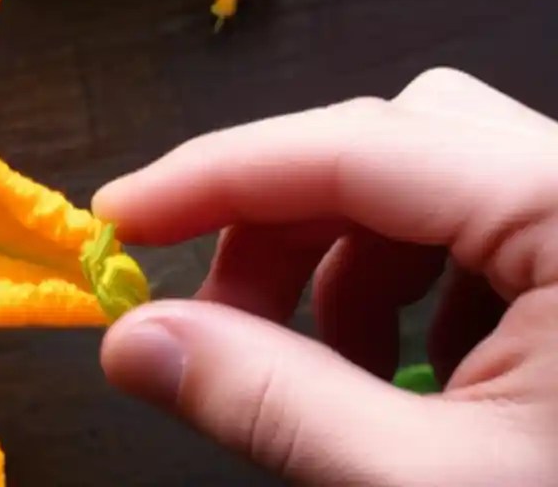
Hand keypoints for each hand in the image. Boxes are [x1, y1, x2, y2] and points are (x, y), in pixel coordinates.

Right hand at [93, 68, 557, 485]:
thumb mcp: (429, 482)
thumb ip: (270, 401)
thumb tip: (131, 342)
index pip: (352, 145)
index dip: (214, 176)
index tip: (116, 221)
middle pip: (387, 144)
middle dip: (280, 230)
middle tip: (214, 325)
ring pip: (429, 181)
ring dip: (342, 266)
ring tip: (327, 372)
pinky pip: (482, 227)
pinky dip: (409, 286)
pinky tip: (413, 372)